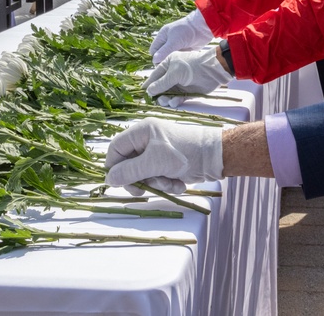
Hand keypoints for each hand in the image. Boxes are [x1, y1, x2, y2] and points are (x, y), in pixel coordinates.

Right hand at [104, 118, 223, 195]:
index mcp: (141, 132)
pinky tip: (179, 184)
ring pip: (144, 174)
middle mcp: (147, 140)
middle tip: (144, 191)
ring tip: (170, 183)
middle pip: (128, 164)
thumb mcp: (154, 163)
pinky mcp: (167, 163)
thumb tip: (109, 179)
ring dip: (156, 183)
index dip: (115, 166)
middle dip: (140, 179)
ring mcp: (158, 152)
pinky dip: (166, 183)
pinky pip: (157, 176)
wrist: (214, 157)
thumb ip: (129, 171)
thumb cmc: (184, 154)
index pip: (116, 149)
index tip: (120, 183)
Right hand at [143, 46, 231, 107]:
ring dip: (167, 99)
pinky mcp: (188, 91)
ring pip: (169, 94)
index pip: (155, 75)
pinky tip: (175, 102)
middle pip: (161, 86)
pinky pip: (178, 98)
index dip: (149, 84)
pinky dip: (176, 101)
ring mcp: (181, 83)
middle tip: (158, 100)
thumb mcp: (173, 73)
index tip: (142, 92)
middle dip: (158, 94)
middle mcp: (174, 73)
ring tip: (167, 102)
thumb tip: (149, 91)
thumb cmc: (191, 67)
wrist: (212, 70)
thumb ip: (161, 83)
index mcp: (169, 63)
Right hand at [150, 9, 212, 62]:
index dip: (156, 58)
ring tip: (176, 66)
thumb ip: (164, 51)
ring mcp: (176, 45)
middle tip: (169, 68)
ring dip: (172, 61)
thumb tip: (154, 60)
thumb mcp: (174, 41)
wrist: (203, 27)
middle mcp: (168, 41)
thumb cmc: (186, 30)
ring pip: (170, 57)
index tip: (161, 65)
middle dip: (164, 61)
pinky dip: (179, 61)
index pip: (154, 50)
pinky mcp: (185, 49)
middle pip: (162, 54)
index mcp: (162, 36)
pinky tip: (182, 64)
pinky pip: (178, 57)